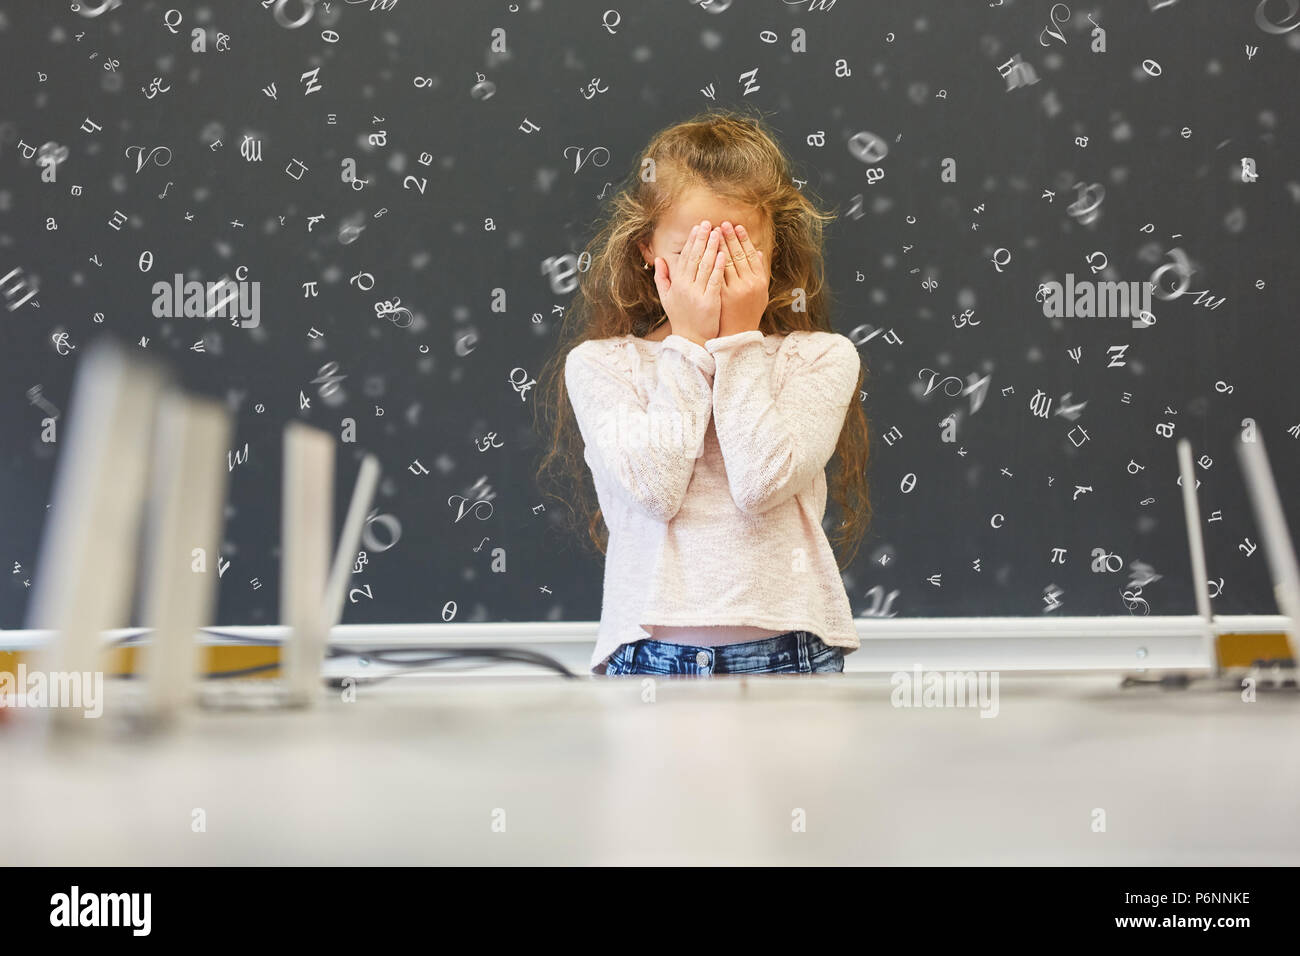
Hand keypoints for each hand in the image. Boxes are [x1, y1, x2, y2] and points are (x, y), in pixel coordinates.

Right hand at [652, 220, 725, 346]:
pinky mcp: (710, 302)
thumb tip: (658, 259)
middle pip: (695, 258)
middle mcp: (685, 287)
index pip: (685, 257)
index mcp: (676, 283)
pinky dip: (719, 267)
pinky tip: (724, 255)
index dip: (691, 241)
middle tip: (709, 223)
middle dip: (702, 239)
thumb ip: (661, 277)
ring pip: (705, 266)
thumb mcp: (666, 298)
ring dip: (712, 248)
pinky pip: (715, 281)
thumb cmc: (681, 318)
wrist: (691, 340)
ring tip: (719, 233)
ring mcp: (698, 294)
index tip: (698, 227)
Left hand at [716, 221, 769, 338]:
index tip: (737, 226)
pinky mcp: (721, 296)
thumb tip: (758, 252)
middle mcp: (748, 284)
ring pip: (725, 262)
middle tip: (722, 223)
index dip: (743, 239)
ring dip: (719, 245)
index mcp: (759, 280)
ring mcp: (734, 290)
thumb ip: (759, 272)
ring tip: (713, 232)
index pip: (750, 254)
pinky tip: (707, 251)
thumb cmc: (748, 312)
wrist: (737, 335)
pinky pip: (715, 275)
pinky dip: (711, 262)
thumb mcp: (760, 293)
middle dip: (729, 238)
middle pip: (737, 255)